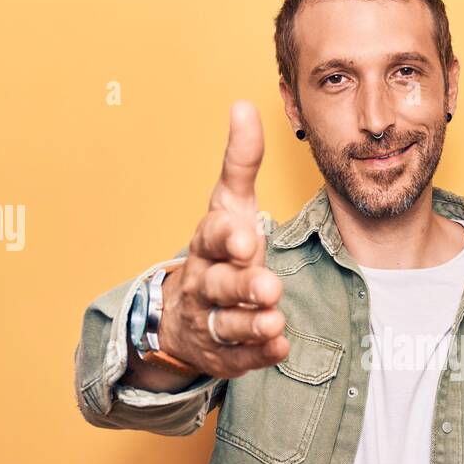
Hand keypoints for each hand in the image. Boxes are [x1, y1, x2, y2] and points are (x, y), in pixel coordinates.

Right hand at [157, 100, 288, 378]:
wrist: (183, 315)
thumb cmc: (220, 252)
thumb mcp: (229, 206)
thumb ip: (240, 162)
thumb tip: (244, 105)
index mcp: (207, 244)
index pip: (212, 237)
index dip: (228, 238)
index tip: (248, 237)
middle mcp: (205, 283)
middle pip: (221, 285)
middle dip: (244, 286)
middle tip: (270, 287)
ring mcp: (212, 320)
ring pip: (229, 325)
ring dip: (253, 324)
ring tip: (276, 320)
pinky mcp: (225, 354)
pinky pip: (242, 358)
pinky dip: (259, 354)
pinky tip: (280, 347)